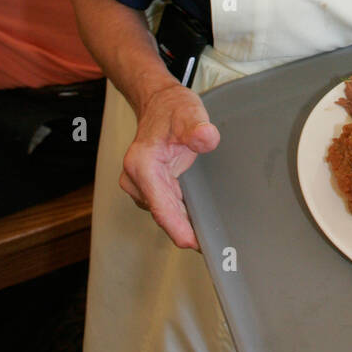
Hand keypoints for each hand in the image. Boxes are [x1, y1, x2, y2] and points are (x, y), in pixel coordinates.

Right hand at [120, 83, 220, 249]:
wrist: (158, 104)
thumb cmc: (171, 109)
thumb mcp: (189, 112)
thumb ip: (198, 127)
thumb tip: (207, 138)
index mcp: (142, 165)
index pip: (161, 205)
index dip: (178, 228)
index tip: (194, 244)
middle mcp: (136, 180)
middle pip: (163, 215)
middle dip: (186, 232)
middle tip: (216, 248)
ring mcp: (141, 187)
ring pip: (165, 214)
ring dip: (186, 225)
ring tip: (213, 238)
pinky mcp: (150, 189)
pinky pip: (167, 208)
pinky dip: (183, 216)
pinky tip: (202, 222)